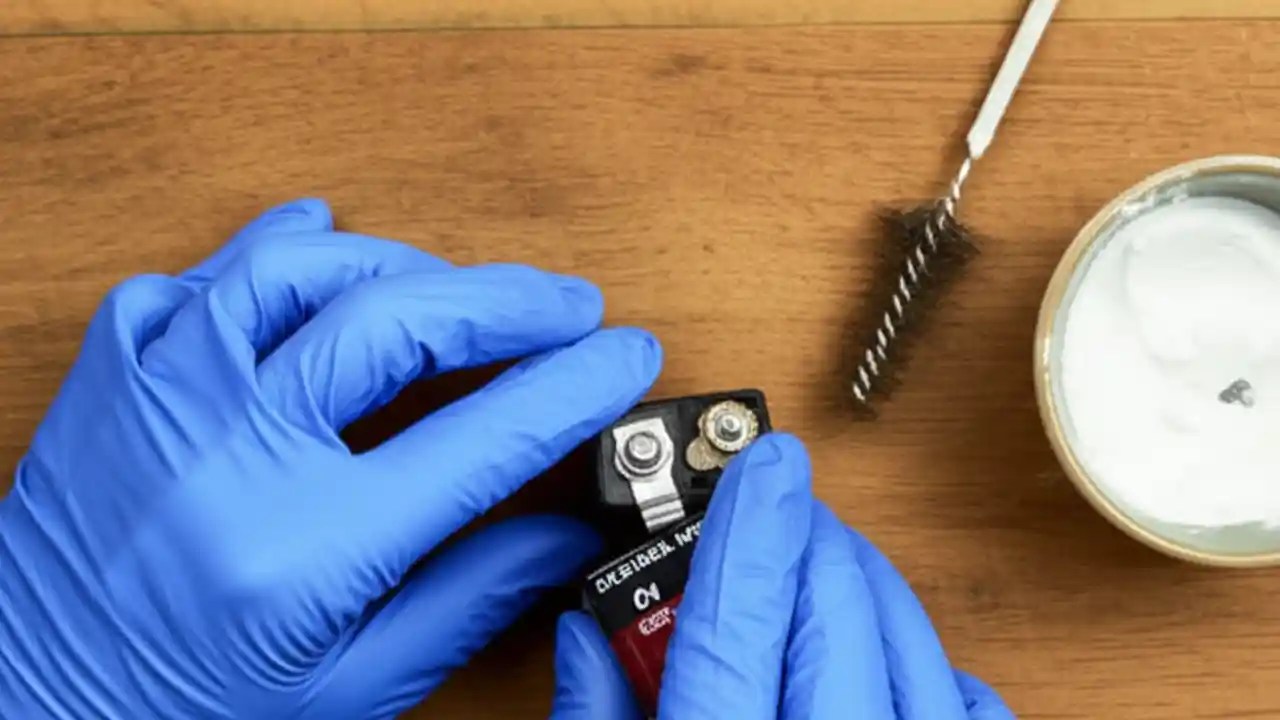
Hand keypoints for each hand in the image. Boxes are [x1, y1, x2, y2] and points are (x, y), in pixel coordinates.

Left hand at [0, 199, 661, 719]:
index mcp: (307, 547)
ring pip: (299, 269)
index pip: (485, 435)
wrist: (27, 707)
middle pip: (401, 320)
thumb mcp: (349, 688)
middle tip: (565, 304)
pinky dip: (269, 250)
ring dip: (401, 262)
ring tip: (456, 282)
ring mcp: (165, 399)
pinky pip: (194, 278)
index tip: (624, 353)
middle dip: (509, 300)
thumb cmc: (177, 712)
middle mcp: (233, 453)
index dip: (576, 384)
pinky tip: (314, 247)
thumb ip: (466, 600)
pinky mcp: (116, 380)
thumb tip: (559, 535)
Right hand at [552, 434, 1012, 719]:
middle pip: (833, 609)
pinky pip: (972, 704)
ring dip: (864, 586)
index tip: (764, 460)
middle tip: (769, 519)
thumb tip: (584, 640)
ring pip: (909, 639)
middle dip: (804, 541)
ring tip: (820, 577)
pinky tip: (890, 659)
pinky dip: (931, 663)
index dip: (750, 523)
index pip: (739, 619)